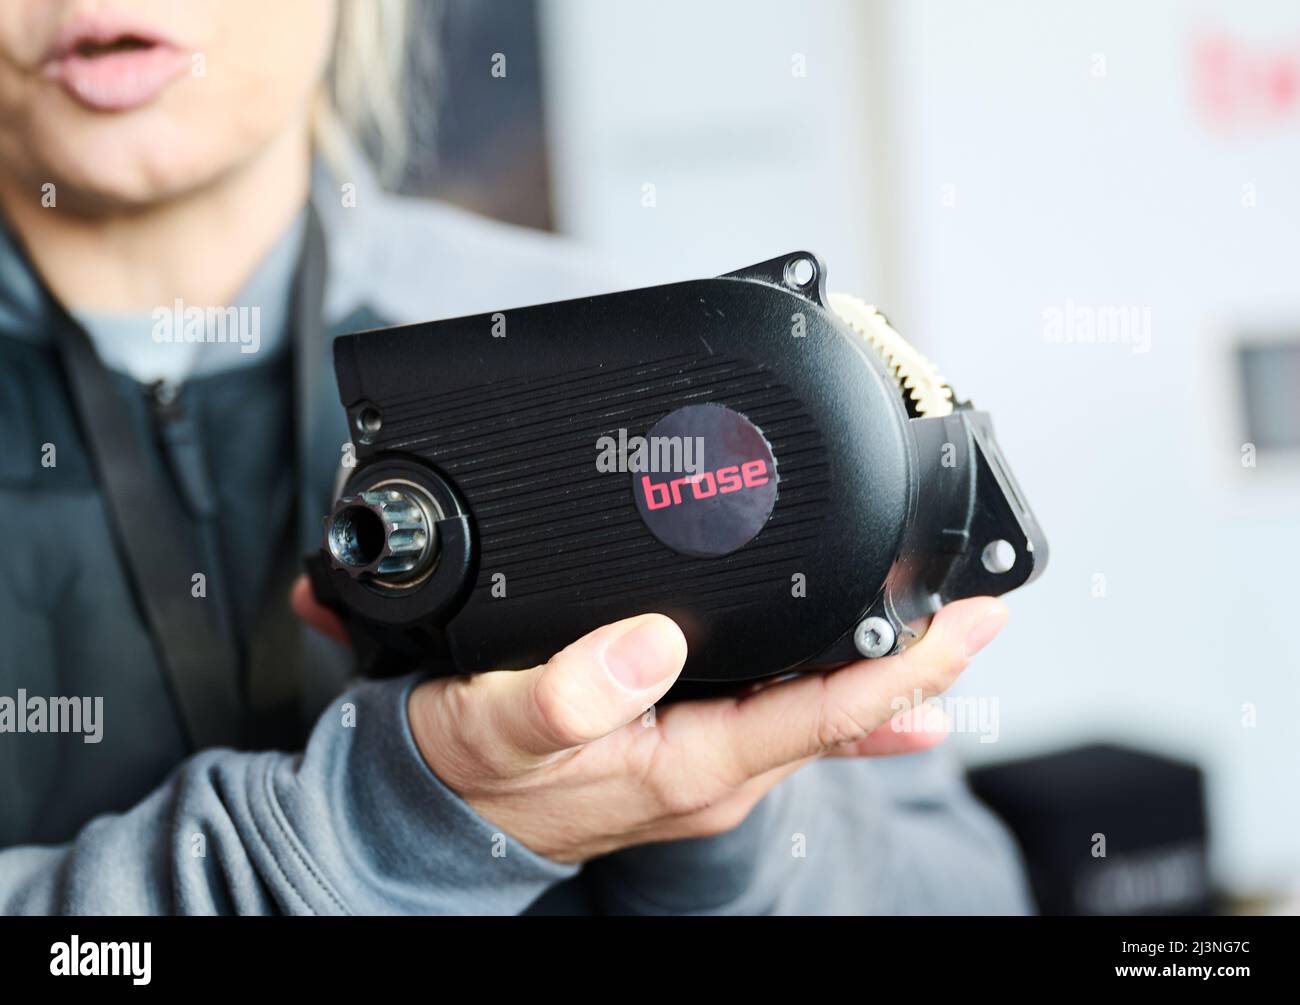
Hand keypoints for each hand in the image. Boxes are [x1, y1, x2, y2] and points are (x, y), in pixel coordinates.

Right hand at [291, 579, 1006, 863]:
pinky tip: (881, 685)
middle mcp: (718, 770)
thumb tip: (647, 645)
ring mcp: (711, 760)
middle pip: (843, 709)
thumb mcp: (497, 728)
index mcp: (690, 764)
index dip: (906, 666)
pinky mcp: (694, 743)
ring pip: (820, 711)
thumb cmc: (473, 769)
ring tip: (948, 628)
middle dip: (918, 660)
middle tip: (980, 603)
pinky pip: (787, 716)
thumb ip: (566, 694)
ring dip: (887, 671)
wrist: (446, 806)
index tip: (970, 620)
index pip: (823, 712)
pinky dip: (841, 692)